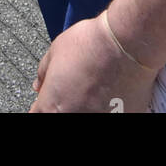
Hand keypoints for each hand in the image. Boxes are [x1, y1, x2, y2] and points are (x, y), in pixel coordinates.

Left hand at [29, 14, 157, 113]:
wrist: (126, 44)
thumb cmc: (90, 45)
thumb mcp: (55, 51)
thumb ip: (43, 74)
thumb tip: (39, 85)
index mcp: (51, 108)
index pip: (39, 116)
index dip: (46, 105)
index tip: (52, 99)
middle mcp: (72, 119)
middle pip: (62, 116)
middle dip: (67, 106)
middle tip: (76, 92)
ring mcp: (98, 121)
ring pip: (87, 116)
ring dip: (88, 107)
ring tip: (96, 90)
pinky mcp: (122, 119)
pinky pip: (110, 114)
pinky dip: (109, 107)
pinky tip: (112, 94)